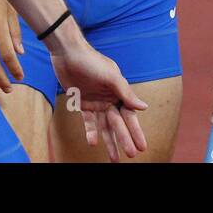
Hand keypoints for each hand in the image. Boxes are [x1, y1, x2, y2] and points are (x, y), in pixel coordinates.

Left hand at [51, 41, 148, 161]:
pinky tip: (93, 143)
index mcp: (120, 92)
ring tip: (114, 159)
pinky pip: (88, 121)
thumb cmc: (92, 61)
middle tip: (131, 156)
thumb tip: (144, 108)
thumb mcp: (111, 76)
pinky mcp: (82, 103)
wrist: (68, 53)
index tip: (142, 147)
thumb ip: (126, 93)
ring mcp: (96, 102)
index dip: (136, 131)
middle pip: (118, 124)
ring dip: (109, 141)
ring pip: (104, 126)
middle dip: (124, 140)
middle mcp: (110, 98)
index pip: (130, 116)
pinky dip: (91, 132)